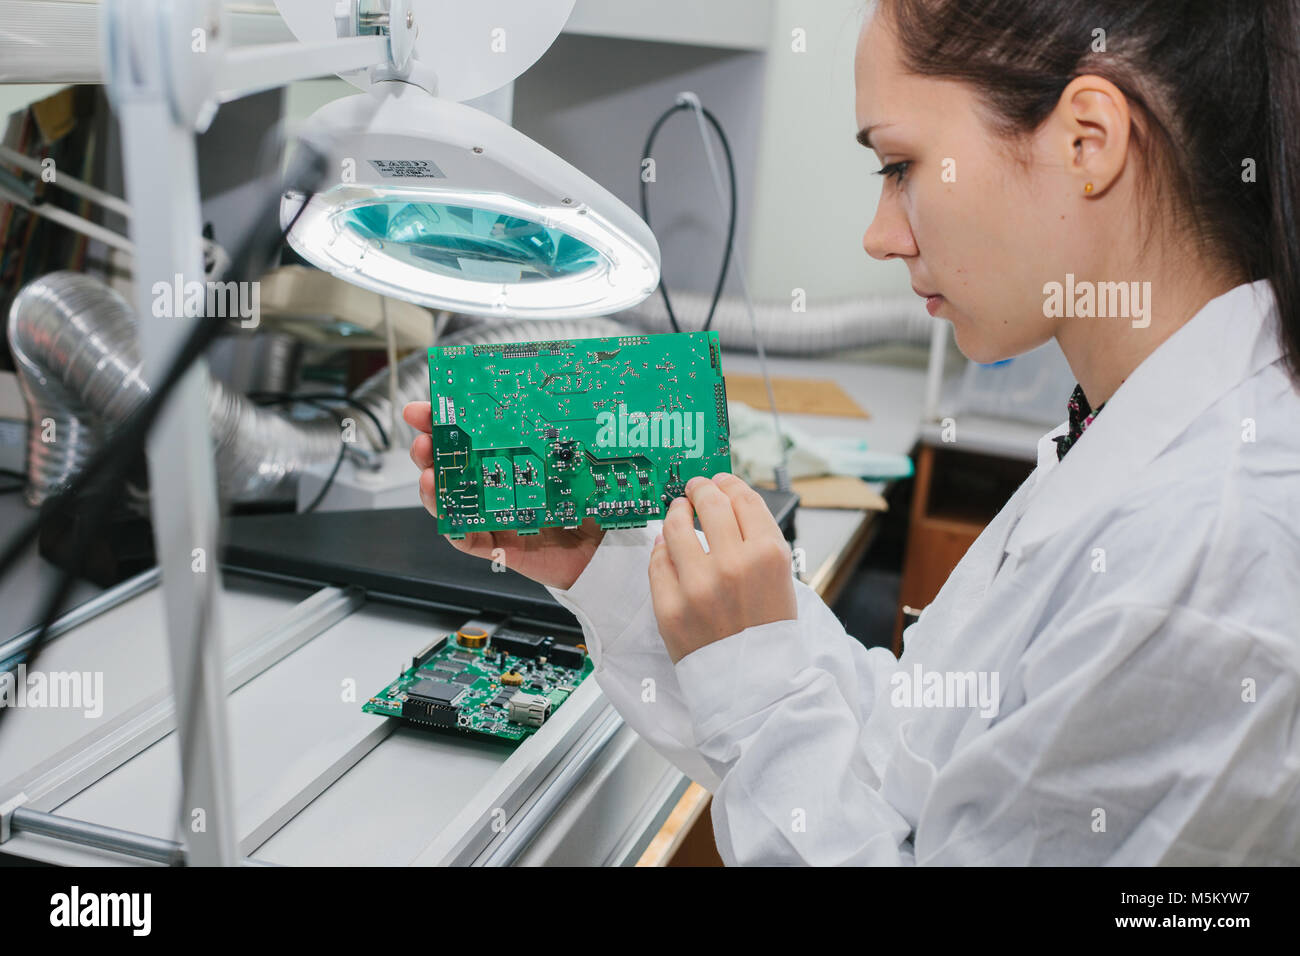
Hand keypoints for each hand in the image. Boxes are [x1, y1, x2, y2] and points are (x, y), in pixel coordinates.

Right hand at [403, 401, 605, 589]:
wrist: (608, 546)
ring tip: (429, 474)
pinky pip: (468, 538)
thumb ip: (562, 435)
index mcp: (514, 458)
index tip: (428, 407)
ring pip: (452, 500)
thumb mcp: (578, 457)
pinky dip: (452, 525)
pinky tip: (444, 508)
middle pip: (453, 465)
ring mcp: (495, 515)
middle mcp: (499, 485)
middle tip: (423, 437)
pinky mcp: (499, 546)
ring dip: (434, 486)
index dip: (446, 420)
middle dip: (431, 448)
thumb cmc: (593, 498)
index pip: (473, 435)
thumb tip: (552, 399)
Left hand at [649, 473, 796, 662]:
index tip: (721, 480)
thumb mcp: (783, 578)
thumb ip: (757, 540)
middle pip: (710, 502)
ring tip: (677, 512)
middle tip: (695, 489)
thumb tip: (728, 504)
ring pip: (676, 527)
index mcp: (769, 555)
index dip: (729, 483)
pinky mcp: (670, 607)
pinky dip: (662, 550)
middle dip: (701, 489)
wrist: (756, 685)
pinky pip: (657, 561)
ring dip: (676, 513)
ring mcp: (698, 586)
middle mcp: (733, 565)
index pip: (743, 499)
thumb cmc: (770, 633)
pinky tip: (667, 547)